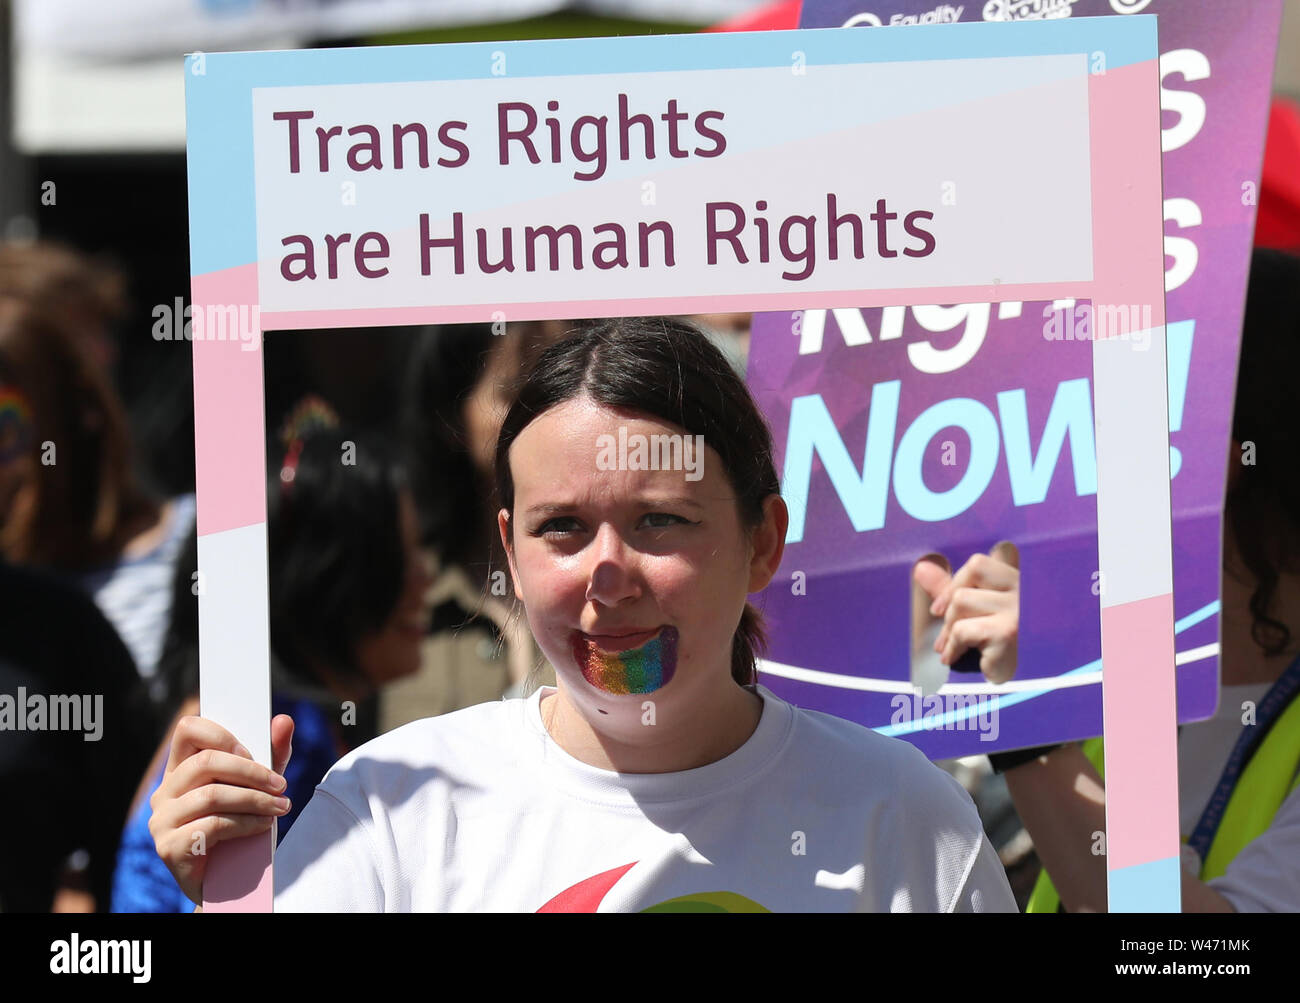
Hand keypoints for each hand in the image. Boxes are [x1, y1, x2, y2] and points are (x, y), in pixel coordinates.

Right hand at [148, 714, 294, 905]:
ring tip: (280, 807)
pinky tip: (263, 826)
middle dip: (251, 771)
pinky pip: (213, 825)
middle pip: (205, 762)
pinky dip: (246, 823)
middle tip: (280, 784)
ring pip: (212, 795)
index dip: (221, 734)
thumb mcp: (257, 787)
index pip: (188, 730)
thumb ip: (270, 755)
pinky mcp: (170, 847)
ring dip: (255, 800)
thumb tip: (283, 720)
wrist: (227, 884)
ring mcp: (162, 821)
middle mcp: (165, 793)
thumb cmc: (239, 828)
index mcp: (179, 770)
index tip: (253, 752)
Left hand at [912, 542, 1018, 683]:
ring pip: (961, 603)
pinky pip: (963, 631)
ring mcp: (1017, 611)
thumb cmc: (1004, 647)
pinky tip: (952, 658)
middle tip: (945, 636)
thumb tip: (921, 568)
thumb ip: (953, 590)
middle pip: (965, 587)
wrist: (1028, 683)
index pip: (978, 565)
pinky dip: (951, 647)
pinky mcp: (1008, 634)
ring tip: (950, 647)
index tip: (940, 609)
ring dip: (949, 631)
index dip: (954, 584)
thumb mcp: (979, 612)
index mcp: (1018, 582)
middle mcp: (1022, 592)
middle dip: (948, 616)